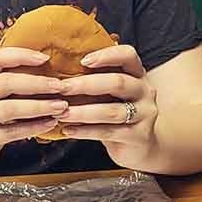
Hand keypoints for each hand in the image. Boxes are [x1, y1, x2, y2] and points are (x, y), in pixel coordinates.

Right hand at [0, 47, 67, 173]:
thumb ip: (8, 80)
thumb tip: (47, 65)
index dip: (20, 55)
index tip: (45, 58)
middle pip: (4, 83)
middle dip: (36, 83)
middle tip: (60, 86)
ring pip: (7, 108)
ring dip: (38, 106)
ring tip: (60, 106)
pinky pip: (11, 132)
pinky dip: (33, 127)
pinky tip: (50, 123)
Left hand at [55, 45, 158, 166]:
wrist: (137, 145)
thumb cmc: (115, 111)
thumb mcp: (109, 92)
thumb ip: (94, 78)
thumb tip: (57, 70)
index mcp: (137, 73)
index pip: (128, 55)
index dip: (106, 55)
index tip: (82, 61)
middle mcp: (144, 91)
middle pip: (117, 82)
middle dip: (85, 85)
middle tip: (61, 88)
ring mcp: (144, 114)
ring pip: (111, 111)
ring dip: (82, 112)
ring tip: (61, 113)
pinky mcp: (138, 136)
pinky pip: (108, 132)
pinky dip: (85, 131)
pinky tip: (68, 129)